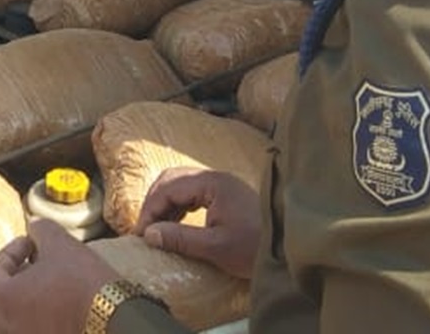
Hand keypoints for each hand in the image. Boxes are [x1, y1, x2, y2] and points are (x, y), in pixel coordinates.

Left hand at [0, 219, 122, 333]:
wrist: (116, 322)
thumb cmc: (83, 283)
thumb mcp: (61, 244)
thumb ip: (41, 230)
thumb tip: (35, 227)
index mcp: (4, 300)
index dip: (10, 252)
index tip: (30, 244)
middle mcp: (7, 326)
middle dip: (15, 278)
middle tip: (36, 264)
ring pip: (14, 320)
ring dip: (25, 301)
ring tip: (49, 287)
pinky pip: (32, 330)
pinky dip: (39, 319)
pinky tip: (60, 307)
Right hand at [132, 167, 261, 278]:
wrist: (289, 250)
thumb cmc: (254, 247)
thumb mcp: (215, 247)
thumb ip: (180, 238)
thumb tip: (148, 235)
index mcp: (212, 183)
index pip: (168, 187)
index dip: (150, 210)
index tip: (141, 234)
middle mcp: (215, 177)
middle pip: (171, 180)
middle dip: (154, 203)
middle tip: (146, 230)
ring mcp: (221, 185)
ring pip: (181, 185)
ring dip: (165, 205)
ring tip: (157, 230)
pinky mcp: (226, 196)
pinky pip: (192, 194)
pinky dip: (178, 207)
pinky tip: (176, 225)